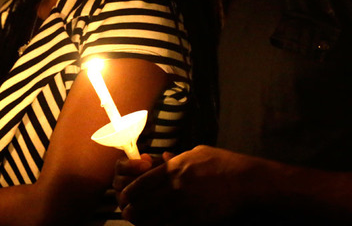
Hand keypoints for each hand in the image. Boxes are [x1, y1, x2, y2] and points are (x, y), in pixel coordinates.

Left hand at [118, 145, 256, 225]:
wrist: (248, 183)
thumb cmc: (223, 164)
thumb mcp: (197, 153)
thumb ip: (177, 158)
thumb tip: (165, 158)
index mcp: (174, 169)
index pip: (143, 182)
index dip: (130, 191)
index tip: (124, 195)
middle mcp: (176, 187)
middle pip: (145, 201)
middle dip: (133, 208)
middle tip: (125, 212)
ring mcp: (186, 205)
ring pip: (156, 216)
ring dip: (143, 219)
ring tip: (135, 221)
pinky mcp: (197, 218)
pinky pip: (172, 225)